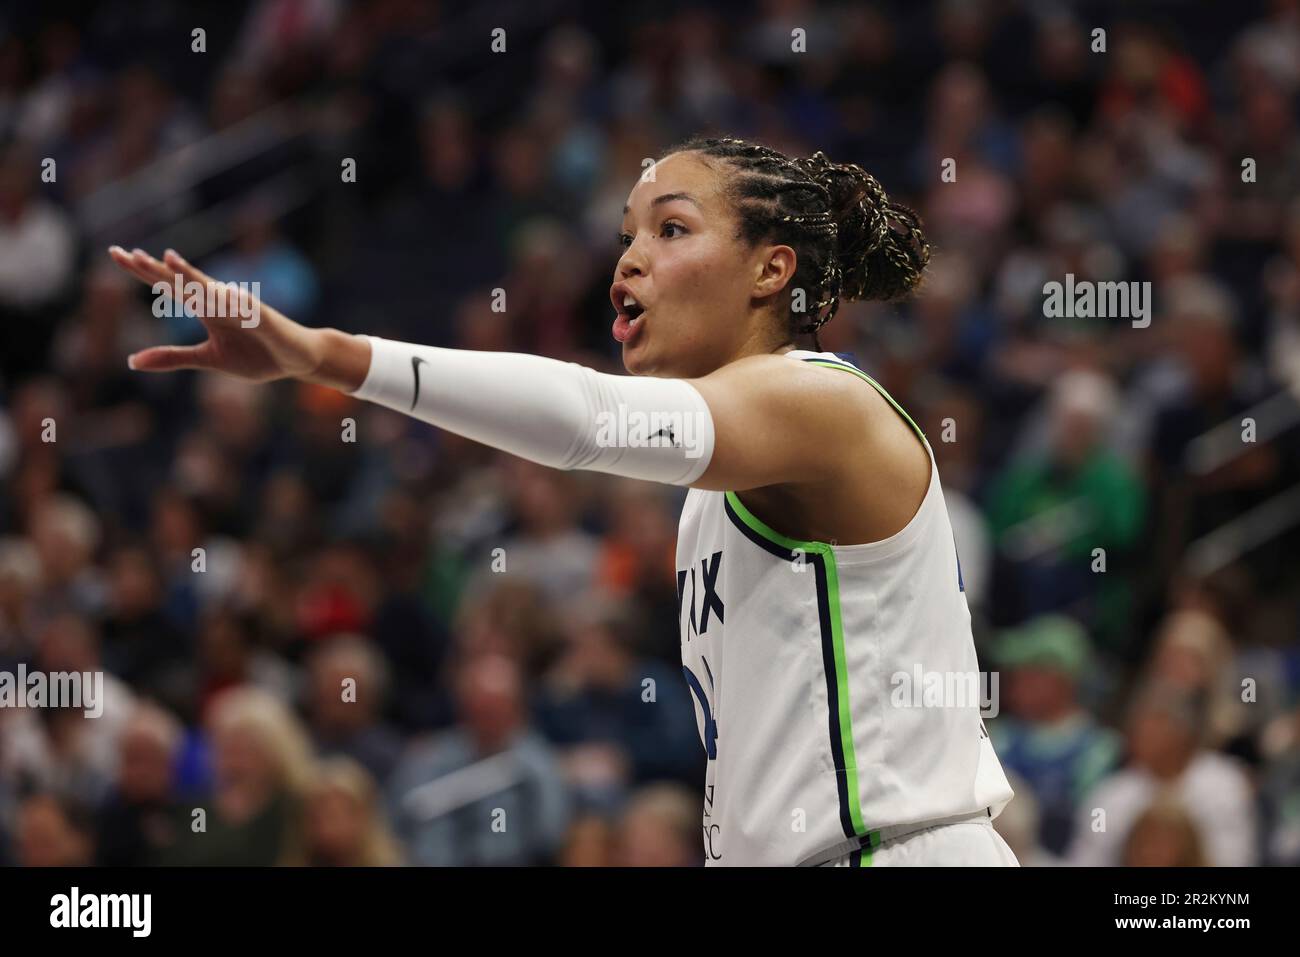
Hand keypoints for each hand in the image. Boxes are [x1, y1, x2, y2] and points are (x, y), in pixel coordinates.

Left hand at [108, 246, 337, 383]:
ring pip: (210, 288)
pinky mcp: (262, 318)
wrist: (298, 358)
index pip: (168, 285)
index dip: (143, 271)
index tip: (115, 254)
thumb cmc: (257, 356)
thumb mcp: (209, 359)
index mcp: (204, 309)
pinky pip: (243, 307)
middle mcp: (218, 301)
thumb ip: (172, 357)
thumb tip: (132, 361)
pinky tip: (213, 290)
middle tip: (122, 252)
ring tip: (165, 258)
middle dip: (154, 267)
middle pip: (182, 280)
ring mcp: (240, 307)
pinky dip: (229, 299)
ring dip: (189, 274)